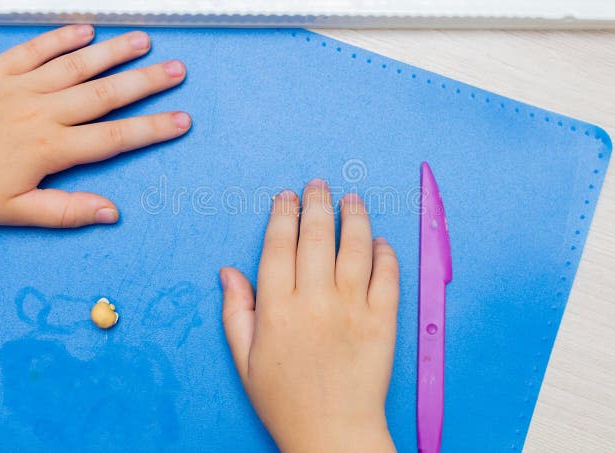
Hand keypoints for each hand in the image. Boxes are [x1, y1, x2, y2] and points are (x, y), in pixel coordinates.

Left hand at [0, 25, 189, 226]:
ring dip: (112, 52)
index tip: (182, 120)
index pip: (114, 138)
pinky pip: (34, 49)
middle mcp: (42, 113)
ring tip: (143, 40)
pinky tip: (85, 29)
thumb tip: (111, 213)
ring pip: (76, 66)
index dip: (152, 129)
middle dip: (146, 82)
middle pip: (105, 94)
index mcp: (50, 150)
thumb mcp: (16, 213)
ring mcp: (20, 88)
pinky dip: (60, 37)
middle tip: (177, 70)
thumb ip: (66, 212)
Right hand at [220, 179, 399, 452]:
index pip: (279, 246)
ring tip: (351, 199)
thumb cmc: (285, 399)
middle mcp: (314, 301)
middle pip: (317, 237)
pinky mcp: (383, 321)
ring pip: (355, 247)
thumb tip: (228, 271)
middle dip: (316, 204)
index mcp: (277, 309)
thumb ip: (235, 311)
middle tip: (317, 185)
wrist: (333, 434)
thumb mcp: (245, 360)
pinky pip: (387, 276)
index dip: (282, 215)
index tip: (285, 197)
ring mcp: (352, 309)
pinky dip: (384, 253)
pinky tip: (378, 240)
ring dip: (353, 217)